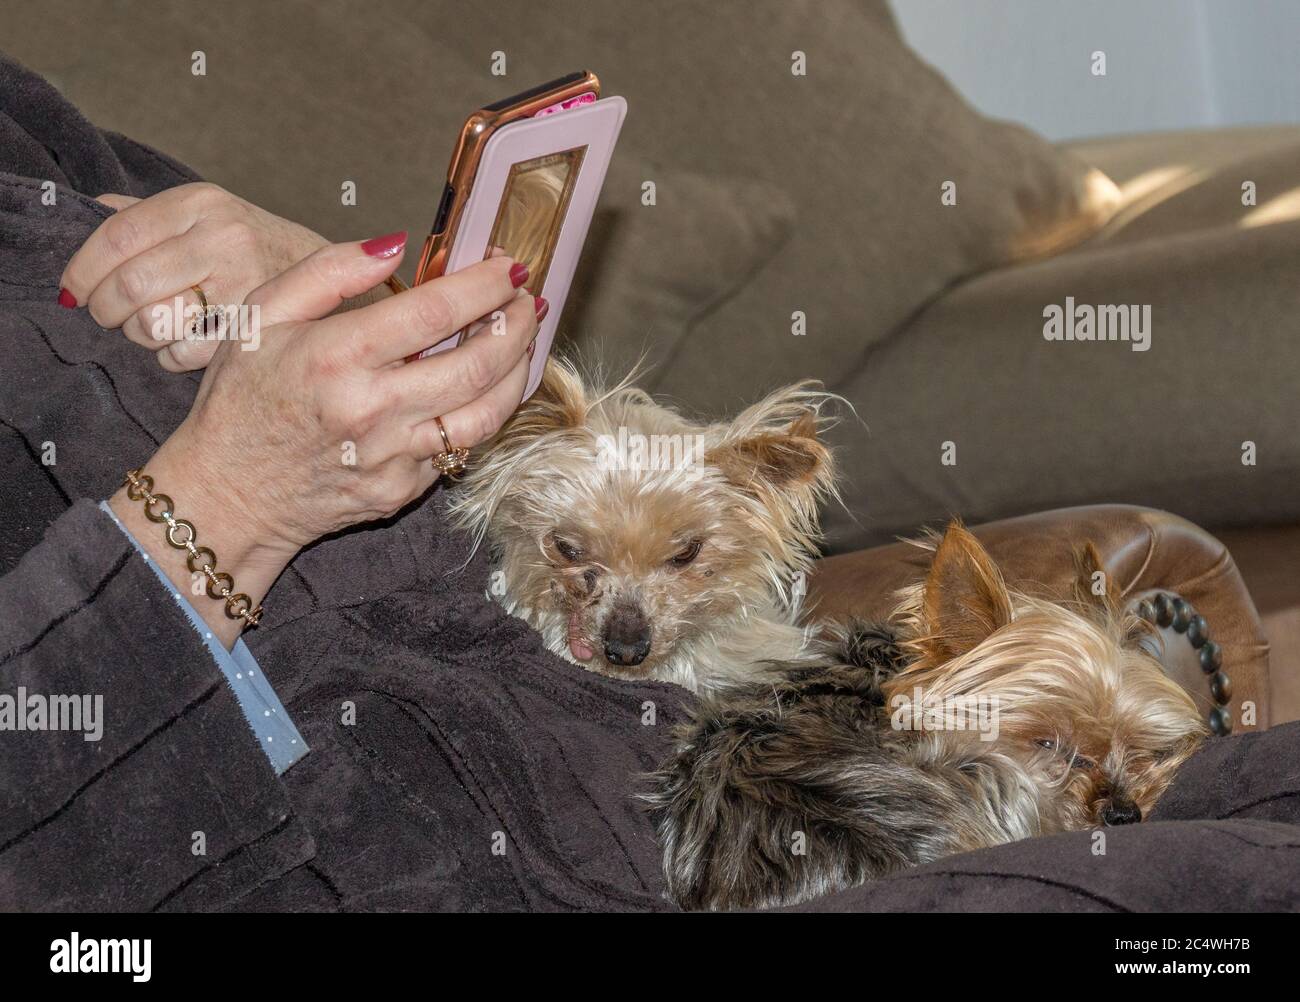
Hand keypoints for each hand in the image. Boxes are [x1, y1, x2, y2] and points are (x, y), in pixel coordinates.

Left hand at [59, 182, 328, 370]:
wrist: (334, 280)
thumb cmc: (258, 251)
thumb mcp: (209, 215)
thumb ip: (150, 213)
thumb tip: (92, 209)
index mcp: (202, 203)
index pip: (117, 235)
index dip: (83, 268)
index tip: (72, 290)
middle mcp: (224, 237)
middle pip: (130, 284)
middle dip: (106, 309)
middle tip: (107, 316)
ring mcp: (244, 284)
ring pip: (154, 322)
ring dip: (140, 334)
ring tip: (151, 328)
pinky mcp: (256, 329)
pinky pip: (183, 353)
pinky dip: (169, 357)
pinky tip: (180, 345)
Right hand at [109, 231, 540, 646]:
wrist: (228, 496)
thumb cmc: (241, 401)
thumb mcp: (261, 317)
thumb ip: (328, 271)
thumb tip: (394, 245)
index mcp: (337, 356)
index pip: (436, 312)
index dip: (485, 285)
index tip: (508, 267)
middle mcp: (372, 410)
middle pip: (477, 363)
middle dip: (517, 325)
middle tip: (529, 302)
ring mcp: (393, 456)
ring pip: (486, 414)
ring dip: (518, 373)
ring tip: (523, 342)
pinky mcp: (403, 490)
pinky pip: (459, 448)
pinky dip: (483, 413)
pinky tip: (487, 386)